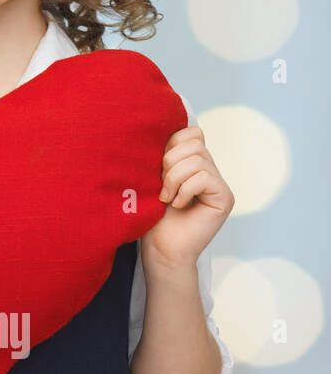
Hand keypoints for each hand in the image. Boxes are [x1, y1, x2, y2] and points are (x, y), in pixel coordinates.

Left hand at [141, 125, 233, 272]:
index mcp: (193, 161)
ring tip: (167, 198)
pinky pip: (203, 177)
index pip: (191, 132)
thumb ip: (163, 153)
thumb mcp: (151, 176)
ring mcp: (220, 183)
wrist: (159, 247)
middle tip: (161, 187)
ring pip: (197, 159)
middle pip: (194, 142)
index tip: (156, 168)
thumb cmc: (149, 213)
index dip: (170, 144)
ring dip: (173, 179)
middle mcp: (210, 169)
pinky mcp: (224, 198)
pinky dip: (184, 190)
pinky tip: (178, 205)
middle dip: (168, 162)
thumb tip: (157, 127)